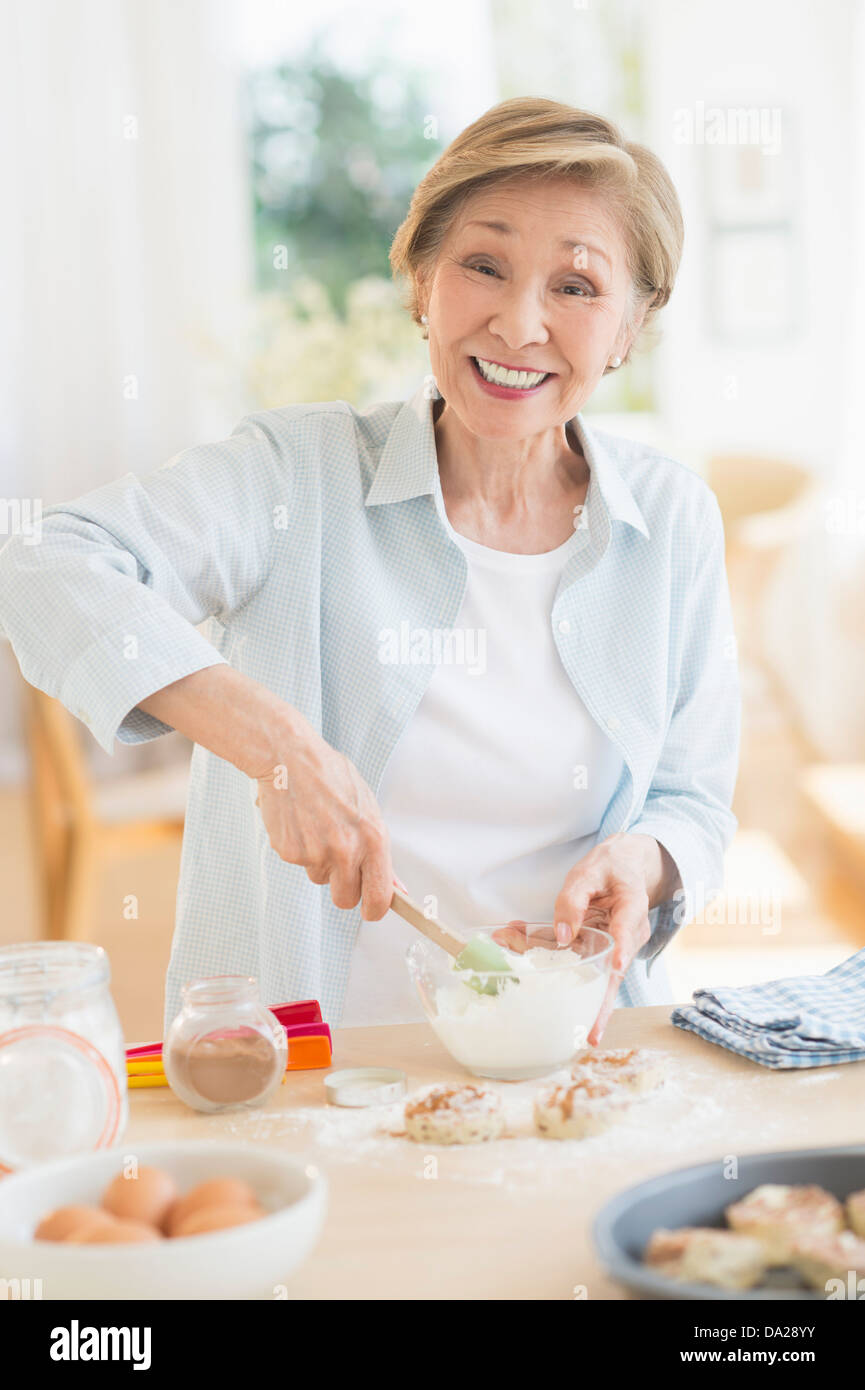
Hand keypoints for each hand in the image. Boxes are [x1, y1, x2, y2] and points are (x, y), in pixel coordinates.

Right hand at [252, 713, 393, 920]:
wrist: (290, 758)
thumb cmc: (332, 778)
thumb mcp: (368, 808)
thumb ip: (380, 850)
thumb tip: (396, 887)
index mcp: (373, 839)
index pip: (379, 897)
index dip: (374, 909)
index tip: (370, 910)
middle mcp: (346, 851)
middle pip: (345, 899)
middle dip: (343, 888)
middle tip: (339, 864)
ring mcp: (315, 854)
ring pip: (320, 878)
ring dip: (320, 862)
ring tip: (317, 826)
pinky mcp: (290, 852)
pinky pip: (299, 864)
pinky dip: (300, 849)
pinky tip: (300, 822)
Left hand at [493, 832, 667, 1045]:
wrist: (624, 866)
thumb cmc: (611, 868)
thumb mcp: (590, 871)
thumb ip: (574, 899)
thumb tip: (562, 934)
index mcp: (631, 909)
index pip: (626, 935)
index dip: (620, 955)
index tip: (616, 969)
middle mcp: (625, 936)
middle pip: (609, 972)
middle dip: (592, 1003)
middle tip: (587, 1034)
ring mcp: (609, 946)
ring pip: (581, 965)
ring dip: (543, 961)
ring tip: (506, 943)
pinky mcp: (592, 947)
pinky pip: (567, 952)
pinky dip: (539, 945)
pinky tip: (513, 934)